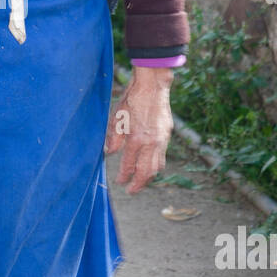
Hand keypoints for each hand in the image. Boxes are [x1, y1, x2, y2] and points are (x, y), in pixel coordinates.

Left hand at [104, 67, 173, 193]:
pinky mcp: (167, 134)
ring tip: (141, 181)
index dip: (123, 177)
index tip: (119, 182)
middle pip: (146, 173)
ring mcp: (162, 140)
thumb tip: (109, 153)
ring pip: (157, 167)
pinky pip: (162, 156)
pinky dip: (155, 165)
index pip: (129, 166)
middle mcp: (151, 143)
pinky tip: (149, 165)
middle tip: (131, 190)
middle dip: (138, 184)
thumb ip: (113, 138)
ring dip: (149, 177)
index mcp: (136, 140)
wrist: (153, 86)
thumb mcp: (116, 118)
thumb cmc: (132, 99)